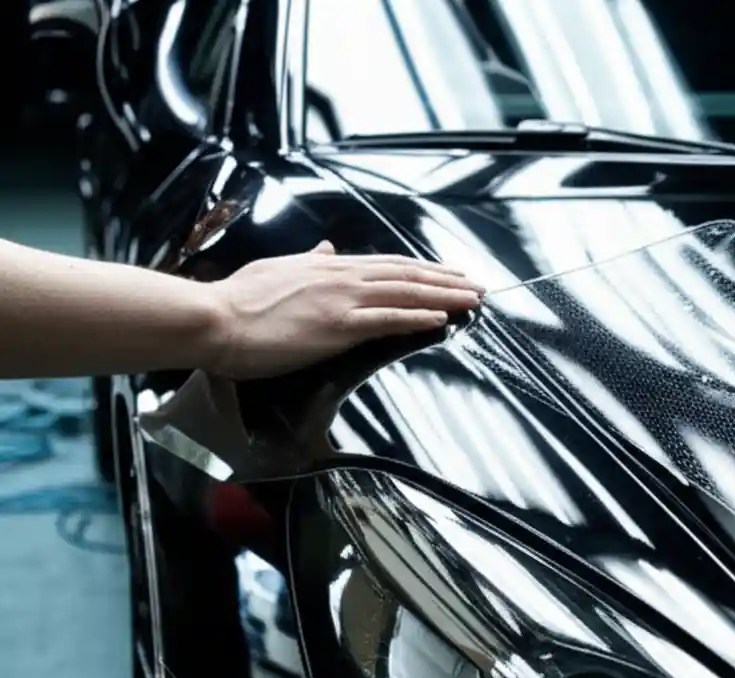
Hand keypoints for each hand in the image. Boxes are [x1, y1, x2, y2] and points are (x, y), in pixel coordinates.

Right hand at [203, 241, 481, 378]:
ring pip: (404, 294)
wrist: (213, 318)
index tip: (448, 273)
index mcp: (328, 268)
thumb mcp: (277, 270)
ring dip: (444, 296)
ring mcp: (341, 301)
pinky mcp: (336, 326)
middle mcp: (341, 278)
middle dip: (445, 281)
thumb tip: (327, 250)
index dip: (422, 269)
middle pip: (406, 276)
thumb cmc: (237, 300)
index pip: (388, 265)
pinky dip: (417, 317)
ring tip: (473, 300)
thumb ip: (308, 262)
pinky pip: (386, 320)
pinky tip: (442, 319)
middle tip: (477, 286)